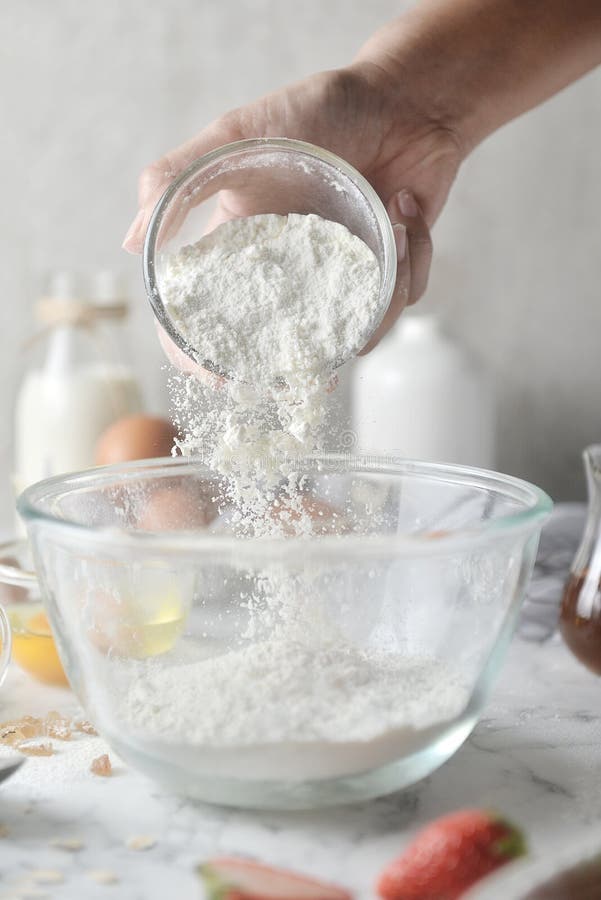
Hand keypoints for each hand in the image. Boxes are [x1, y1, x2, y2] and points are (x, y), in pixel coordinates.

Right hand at [124, 58, 464, 354]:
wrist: (402, 94)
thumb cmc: (317, 110)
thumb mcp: (237, 136)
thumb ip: (179, 178)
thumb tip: (129, 244)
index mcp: (248, 247)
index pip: (213, 314)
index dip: (206, 354)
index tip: (217, 377)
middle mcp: (293, 271)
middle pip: (283, 344)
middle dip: (298, 364)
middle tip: (310, 371)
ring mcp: (343, 277)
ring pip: (351, 334)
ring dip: (374, 298)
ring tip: (388, 221)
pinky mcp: (390, 273)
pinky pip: (400, 300)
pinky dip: (411, 259)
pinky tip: (405, 207)